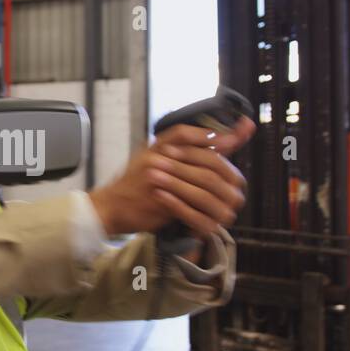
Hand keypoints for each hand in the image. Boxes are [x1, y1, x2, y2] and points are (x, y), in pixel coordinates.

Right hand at [88, 117, 254, 235]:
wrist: (110, 206)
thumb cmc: (134, 184)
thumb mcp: (154, 158)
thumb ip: (183, 150)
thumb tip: (217, 142)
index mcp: (157, 145)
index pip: (189, 133)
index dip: (215, 134)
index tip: (239, 134)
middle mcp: (157, 155)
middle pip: (203, 157)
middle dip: (226, 169)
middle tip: (238, 183)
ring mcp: (157, 175)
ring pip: (202, 179)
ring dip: (221, 192)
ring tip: (232, 201)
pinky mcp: (158, 197)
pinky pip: (188, 203)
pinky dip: (203, 211)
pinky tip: (214, 217)